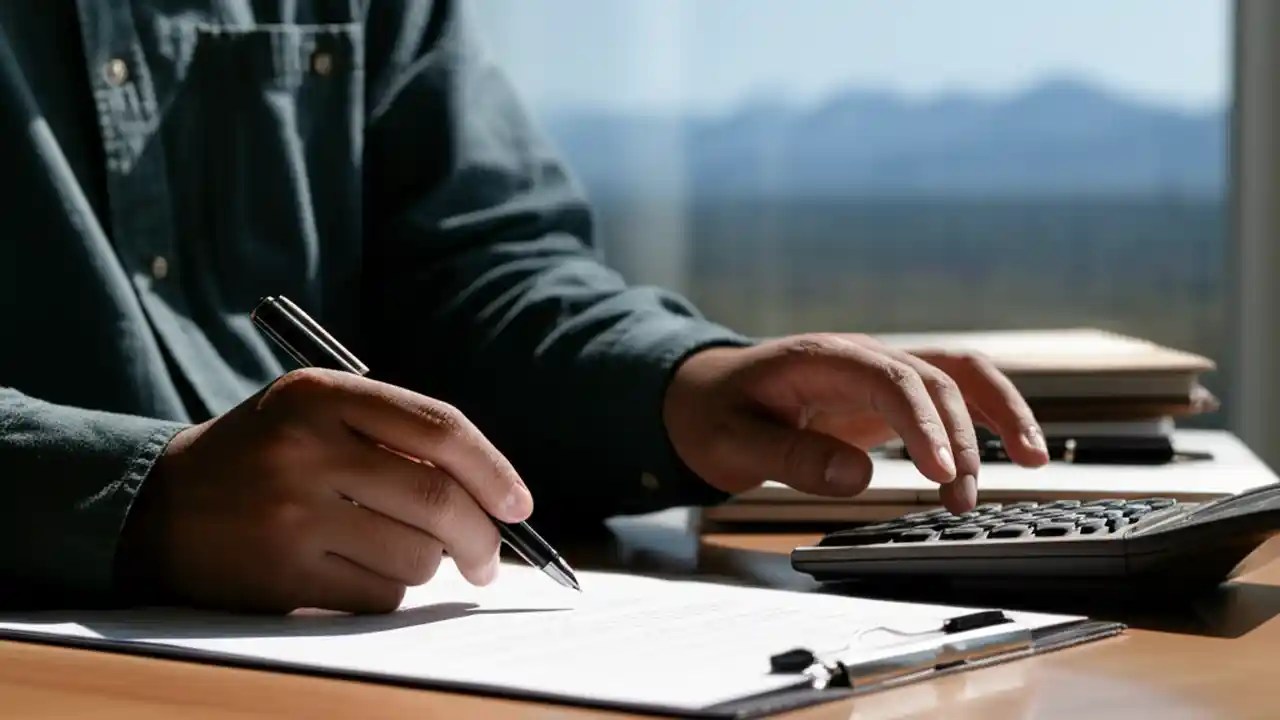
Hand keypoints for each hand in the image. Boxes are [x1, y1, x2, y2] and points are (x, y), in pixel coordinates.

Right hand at [117, 368, 532, 613]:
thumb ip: (396, 434)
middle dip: (482, 538)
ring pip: (416, 556)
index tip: (519, 504)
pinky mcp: (281, 574)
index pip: (439, 428)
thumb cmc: (267, 457)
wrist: (160, 507)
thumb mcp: (318, 413)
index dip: (493, 469)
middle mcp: (306, 448)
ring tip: (396, 552)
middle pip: (439, 501)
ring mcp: (291, 514)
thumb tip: (495, 496)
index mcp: (320, 395)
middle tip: (488, 558)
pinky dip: (389, 592)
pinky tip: (356, 573)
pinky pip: (380, 596)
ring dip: (427, 565)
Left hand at [663, 334, 1048, 513]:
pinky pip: (950, 393)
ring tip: (1033, 462)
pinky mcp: (888, 394)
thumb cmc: (715, 416)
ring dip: (1000, 412)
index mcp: (823, 359)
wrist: (704, 395)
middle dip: (962, 439)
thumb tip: (857, 477)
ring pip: (958, 374)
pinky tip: (1015, 449)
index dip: (924, 425)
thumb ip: (791, 458)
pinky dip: (988, 415)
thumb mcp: (733, 443)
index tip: (944, 474)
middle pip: (935, 379)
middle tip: (963, 500)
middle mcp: (861, 356)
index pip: (892, 381)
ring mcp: (879, 370)